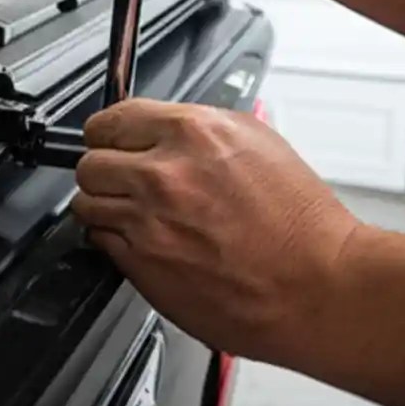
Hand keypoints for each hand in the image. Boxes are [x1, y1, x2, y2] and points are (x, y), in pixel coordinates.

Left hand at [72, 98, 362, 362]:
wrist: (317, 285)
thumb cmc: (300, 223)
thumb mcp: (256, 141)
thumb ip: (196, 129)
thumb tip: (158, 127)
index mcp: (192, 133)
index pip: (110, 120)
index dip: (109, 132)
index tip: (112, 140)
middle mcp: (163, 174)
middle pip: (89, 162)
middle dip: (105, 170)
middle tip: (126, 180)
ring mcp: (147, 222)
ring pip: (87, 203)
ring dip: (106, 206)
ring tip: (140, 213)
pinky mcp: (141, 264)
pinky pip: (102, 241)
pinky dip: (116, 240)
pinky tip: (149, 241)